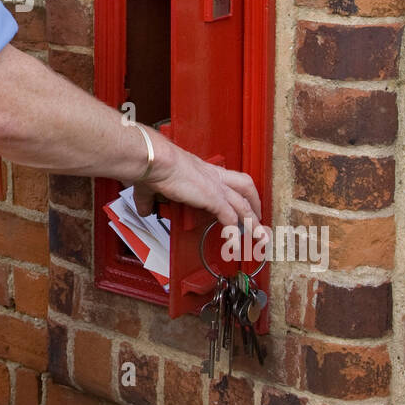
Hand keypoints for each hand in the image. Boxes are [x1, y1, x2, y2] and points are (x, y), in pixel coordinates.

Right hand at [130, 133, 266, 240]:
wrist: (156, 160)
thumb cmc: (154, 165)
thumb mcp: (152, 185)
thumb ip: (150, 199)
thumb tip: (145, 209)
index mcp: (201, 169)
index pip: (226, 178)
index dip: (234, 190)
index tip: (236, 201)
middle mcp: (213, 176)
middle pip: (245, 187)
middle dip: (255, 203)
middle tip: (258, 218)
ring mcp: (215, 187)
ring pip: (244, 205)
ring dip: (253, 222)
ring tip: (259, 237)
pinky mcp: (213, 198)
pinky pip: (230, 219)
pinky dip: (234, 233)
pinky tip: (234, 243)